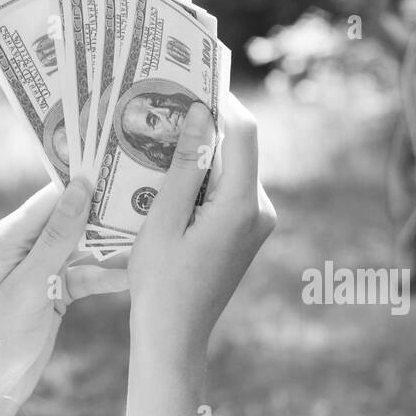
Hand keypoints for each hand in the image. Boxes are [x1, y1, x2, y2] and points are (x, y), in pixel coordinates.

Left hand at [0, 176, 127, 415]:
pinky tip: (138, 273)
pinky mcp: (58, 291)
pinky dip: (110, 275)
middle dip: (109, 211)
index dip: (89, 181)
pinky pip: (90, 275)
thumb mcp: (31, 283)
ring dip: (115, 244)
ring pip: (88, 246)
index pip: (56, 195)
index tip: (126, 168)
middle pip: (76, 217)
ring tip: (154, 234)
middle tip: (151, 200)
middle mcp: (29, 246)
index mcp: (13, 235)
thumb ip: (57, 237)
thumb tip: (81, 188)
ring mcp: (45, 269)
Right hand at [126, 94, 275, 373]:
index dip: (219, 100)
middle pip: (237, 149)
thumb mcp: (164, 218)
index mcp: (243, 205)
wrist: (175, 336)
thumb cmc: (161, 283)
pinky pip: (226, 191)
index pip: (243, 133)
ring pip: (230, 169)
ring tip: (155, 139)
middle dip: (203, 125)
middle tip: (161, 105)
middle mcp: (260, 210)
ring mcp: (256, 223)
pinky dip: (200, 179)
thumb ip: (185, 164)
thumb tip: (201, 112)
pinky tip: (166, 177)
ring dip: (197, 153)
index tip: (188, 78)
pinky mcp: (245, 232)